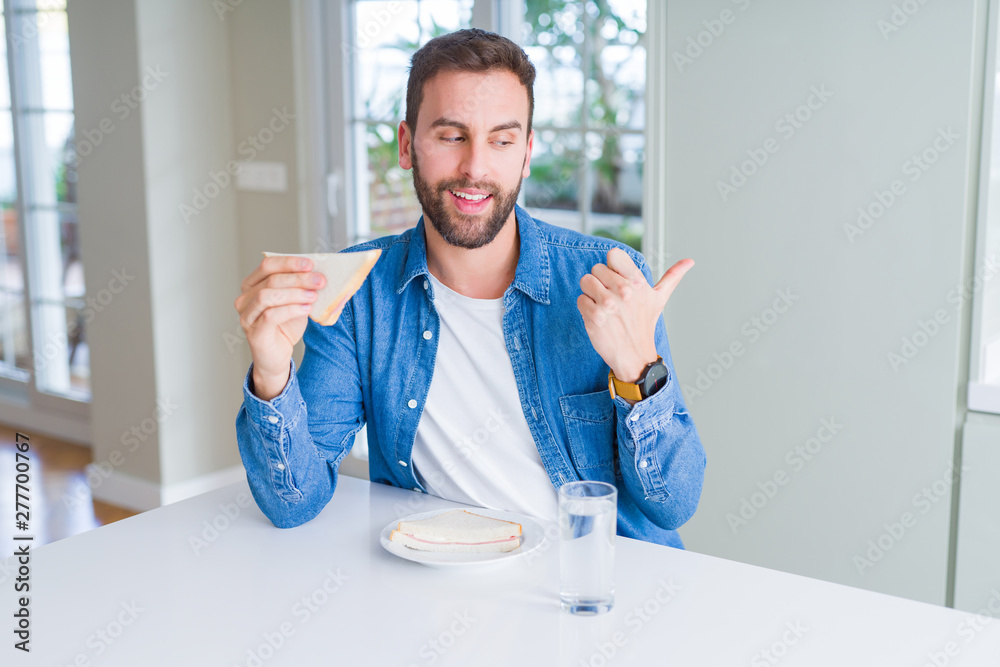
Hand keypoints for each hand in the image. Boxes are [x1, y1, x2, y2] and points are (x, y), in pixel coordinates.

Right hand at [234, 255, 325, 399]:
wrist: (277, 357)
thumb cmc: (285, 327)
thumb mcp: (295, 302)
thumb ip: (301, 288)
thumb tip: (319, 274)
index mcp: (252, 285)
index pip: (267, 265)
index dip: (289, 262)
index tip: (311, 264)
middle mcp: (245, 299)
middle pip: (271, 280)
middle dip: (298, 278)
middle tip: (320, 281)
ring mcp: (247, 316)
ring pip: (267, 295)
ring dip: (295, 293)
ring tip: (314, 295)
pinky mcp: (254, 332)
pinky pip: (270, 315)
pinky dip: (291, 309)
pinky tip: (306, 308)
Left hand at [577, 248, 693, 383]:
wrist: (634, 355)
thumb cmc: (644, 325)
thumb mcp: (659, 299)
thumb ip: (672, 276)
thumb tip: (689, 261)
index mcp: (639, 282)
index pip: (613, 255)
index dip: (612, 267)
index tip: (617, 280)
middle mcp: (624, 291)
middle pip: (596, 269)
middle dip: (600, 282)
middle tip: (611, 298)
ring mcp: (608, 304)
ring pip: (585, 281)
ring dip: (590, 294)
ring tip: (603, 306)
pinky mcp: (594, 316)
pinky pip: (580, 299)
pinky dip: (585, 308)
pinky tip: (598, 317)